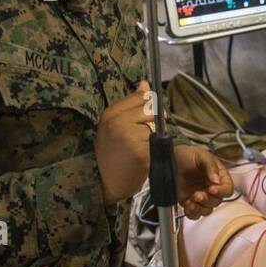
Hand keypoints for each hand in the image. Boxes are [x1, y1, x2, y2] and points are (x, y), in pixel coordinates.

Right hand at [95, 81, 152, 203]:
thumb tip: (145, 83)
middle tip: (145, 138)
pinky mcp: (140, 152)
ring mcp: (129, 137)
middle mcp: (118, 122)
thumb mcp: (114, 126)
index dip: (149, 107)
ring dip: (157, 137)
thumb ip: (131, 105)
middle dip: (155, 122)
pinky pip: (159, 143)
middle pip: (152, 110)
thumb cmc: (112, 154)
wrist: (106, 183)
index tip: (146, 119)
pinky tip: (146, 157)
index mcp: (110, 114)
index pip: (141, 97)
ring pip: (157, 127)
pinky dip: (158, 150)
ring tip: (143, 148)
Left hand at [174, 145, 234, 218]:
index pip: (227, 189)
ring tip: (190, 201)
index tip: (212, 189)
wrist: (169, 159)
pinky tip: (187, 205)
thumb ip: (210, 167)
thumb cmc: (187, 155)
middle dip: (207, 200)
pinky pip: (195, 214)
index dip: (221, 191)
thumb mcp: (201, 156)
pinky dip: (192, 213)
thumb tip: (217, 180)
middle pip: (217, 201)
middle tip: (197, 194)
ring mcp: (201, 196)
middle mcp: (211, 188)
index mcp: (219, 176)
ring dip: (200, 208)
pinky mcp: (190, 202)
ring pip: (207, 210)